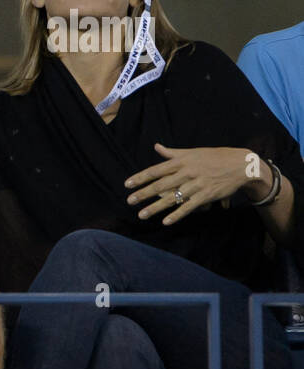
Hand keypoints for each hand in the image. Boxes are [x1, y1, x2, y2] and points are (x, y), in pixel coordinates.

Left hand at [124, 144, 257, 225]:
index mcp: (182, 161)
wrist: (241, 165)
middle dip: (143, 193)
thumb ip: (173, 153)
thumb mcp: (193, 152)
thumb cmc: (215, 157)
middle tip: (129, 201)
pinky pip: (189, 207)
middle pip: (161, 185)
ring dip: (155, 208)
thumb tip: (156, 146)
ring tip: (141, 215)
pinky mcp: (206, 195)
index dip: (141, 177)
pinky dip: (177, 215)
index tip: (127, 184)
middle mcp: (187, 172)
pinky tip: (166, 222)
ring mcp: (197, 184)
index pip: (156, 170)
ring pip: (172, 198)